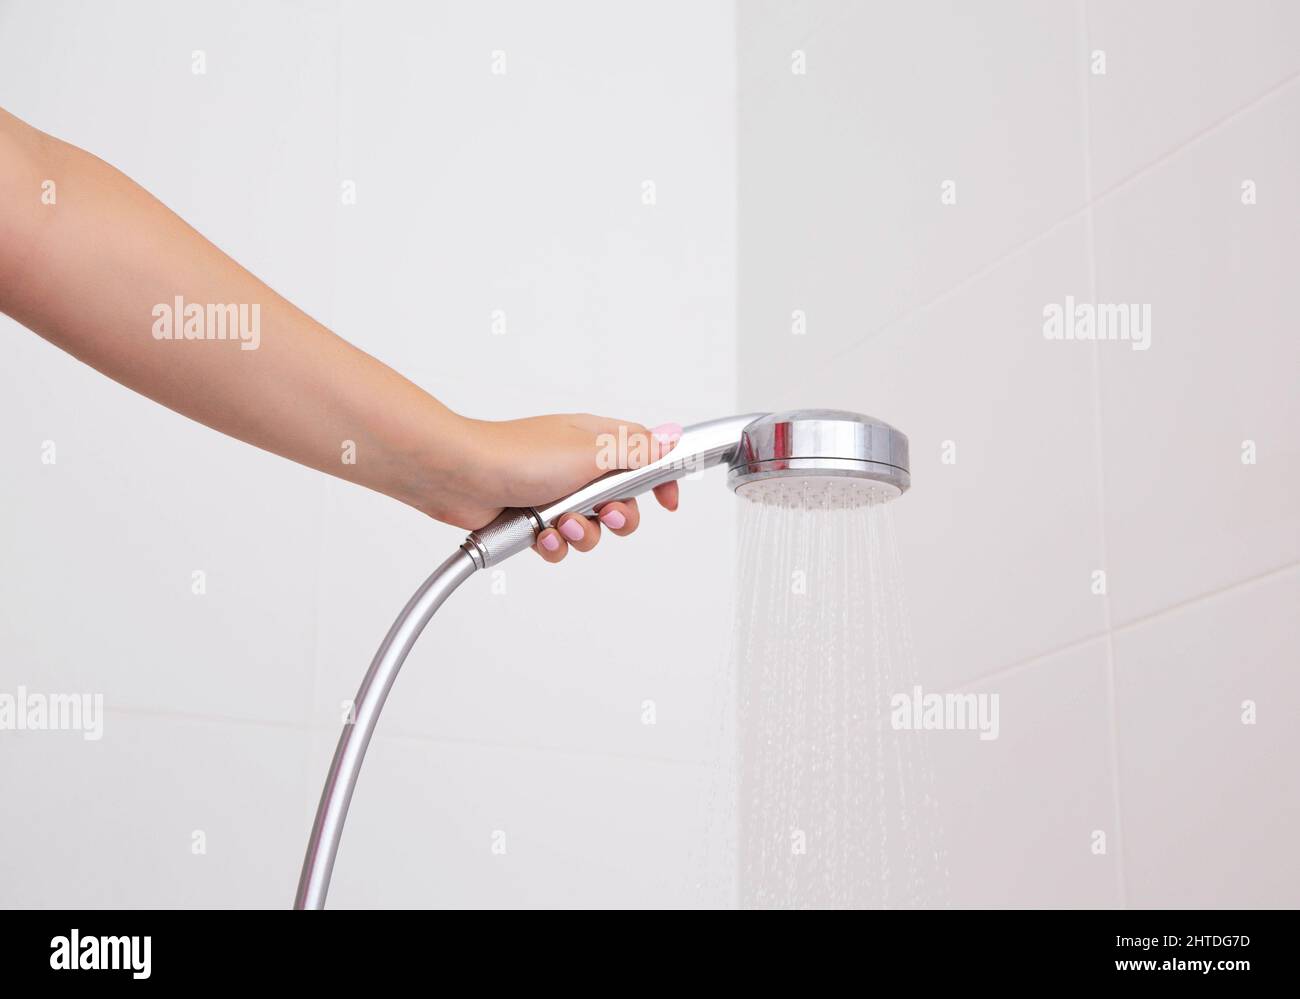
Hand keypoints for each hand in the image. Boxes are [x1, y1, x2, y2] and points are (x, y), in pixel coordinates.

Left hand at [435, 413, 683, 562]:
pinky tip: (541, 536)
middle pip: (621, 500)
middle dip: (618, 517)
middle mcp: (576, 465)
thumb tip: (671, 439)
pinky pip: (559, 542)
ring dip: (581, 534)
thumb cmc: (516, 455)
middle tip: (604, 515)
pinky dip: (554, 545)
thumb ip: (635, 451)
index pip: (643, 455)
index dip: (660, 478)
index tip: (667, 501)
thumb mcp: (589, 451)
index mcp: (593, 440)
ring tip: (560, 524)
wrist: (458, 476)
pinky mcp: (531, 518)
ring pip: (590, 528)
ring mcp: (553, 492)